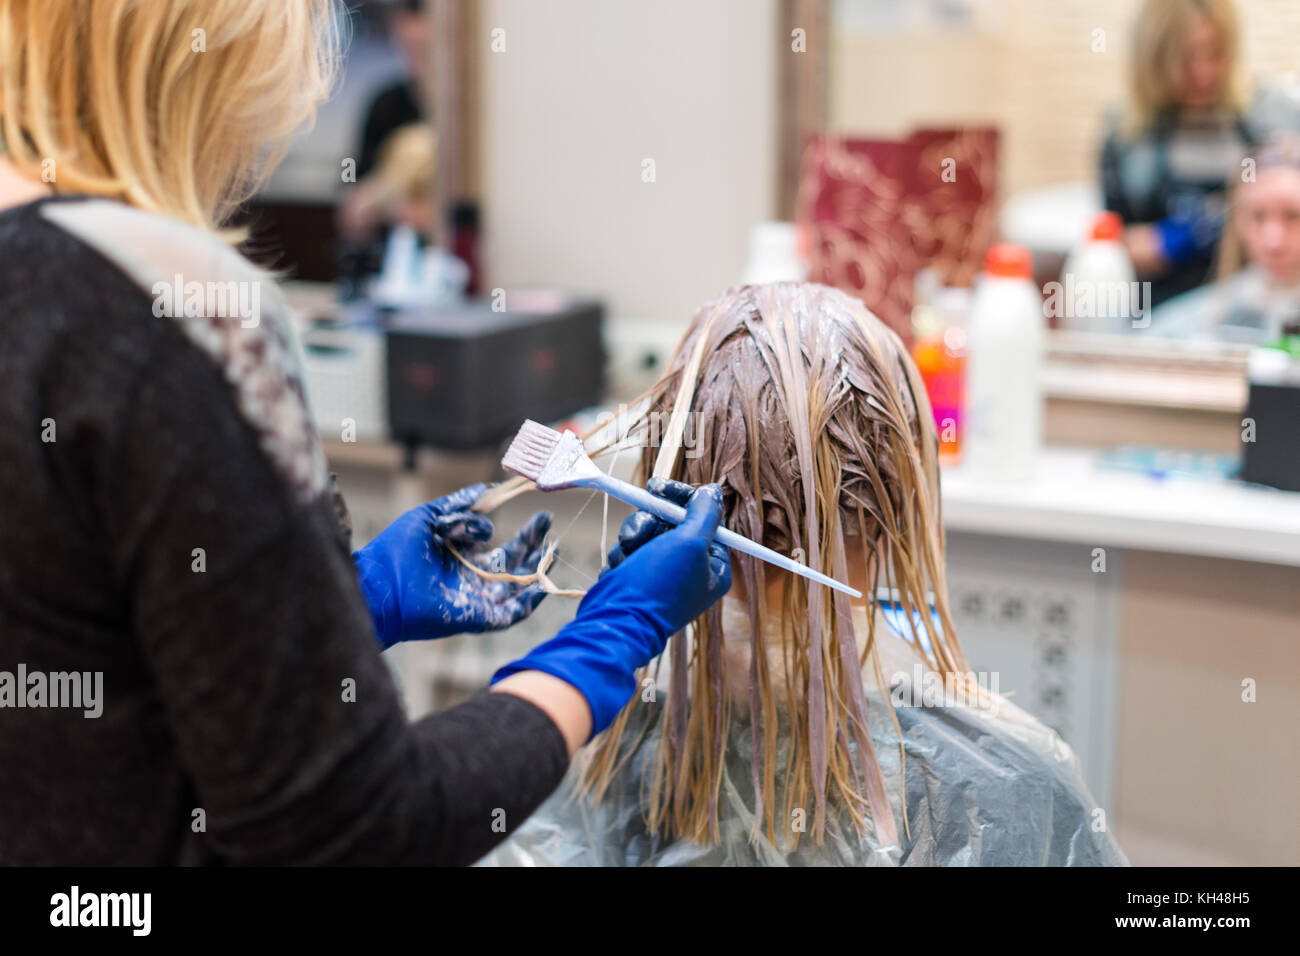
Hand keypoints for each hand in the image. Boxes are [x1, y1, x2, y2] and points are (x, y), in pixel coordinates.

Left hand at [354, 484, 550, 648]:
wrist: (380, 585)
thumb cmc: (396, 551)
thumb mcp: (429, 516)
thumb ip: (458, 505)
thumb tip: (487, 489)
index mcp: (461, 555)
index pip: (497, 543)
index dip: (515, 529)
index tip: (536, 510)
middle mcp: (472, 577)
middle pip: (512, 561)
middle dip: (533, 543)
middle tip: (548, 520)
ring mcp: (476, 598)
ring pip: (516, 587)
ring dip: (537, 571)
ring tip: (554, 550)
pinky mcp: (477, 617)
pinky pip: (509, 615)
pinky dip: (528, 604)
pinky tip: (542, 586)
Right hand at [491, 481, 730, 736]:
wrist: (615, 622)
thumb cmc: (658, 586)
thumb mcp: (689, 543)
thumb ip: (704, 514)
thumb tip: (714, 490)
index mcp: (712, 565)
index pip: (704, 518)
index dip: (682, 499)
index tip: (661, 487)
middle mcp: (690, 570)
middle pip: (672, 522)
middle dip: (650, 520)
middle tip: (640, 524)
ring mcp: (662, 574)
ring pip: (646, 531)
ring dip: (633, 536)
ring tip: (628, 553)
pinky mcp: (636, 576)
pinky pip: (630, 548)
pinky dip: (623, 553)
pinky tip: (620, 568)